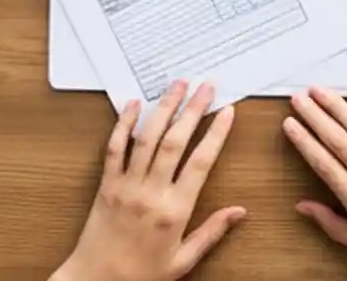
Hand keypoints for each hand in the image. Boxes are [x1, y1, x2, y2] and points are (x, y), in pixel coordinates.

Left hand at [51, 81, 244, 280]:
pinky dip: (123, 124)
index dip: (215, 134)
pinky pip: (115, 148)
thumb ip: (212, 232)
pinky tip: (133, 105)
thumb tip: (240, 212)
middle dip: (193, 110)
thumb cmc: (141, 275)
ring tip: (177, 85)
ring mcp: (126, 185)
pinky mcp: (107, 184)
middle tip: (206, 87)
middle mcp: (151, 192)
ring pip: (147, 138)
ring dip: (163, 108)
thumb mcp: (184, 260)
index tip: (227, 112)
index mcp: (174, 211)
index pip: (200, 162)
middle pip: (175, 141)